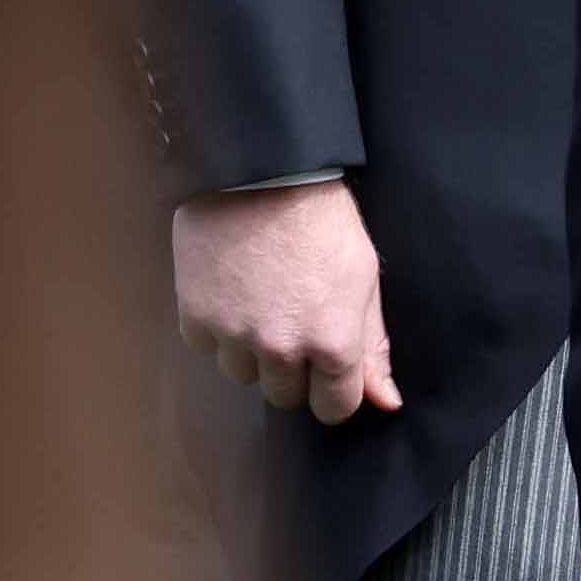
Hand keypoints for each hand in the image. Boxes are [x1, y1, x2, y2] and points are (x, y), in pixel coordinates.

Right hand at [168, 181, 402, 424]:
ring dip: (250, 348)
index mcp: (332, 344)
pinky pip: (205, 346)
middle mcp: (281, 350)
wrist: (262, 171)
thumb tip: (385, 402)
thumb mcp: (364, 277)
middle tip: (291, 318)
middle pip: (284, 396)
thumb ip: (372, 346)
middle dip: (291, 367)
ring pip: (242, 373)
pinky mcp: (195, 317)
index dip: (334, 388)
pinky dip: (215, 325)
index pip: (334, 408)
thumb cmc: (321, 218)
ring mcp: (234, 336)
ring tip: (257, 298)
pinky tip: (229, 289)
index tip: (327, 364)